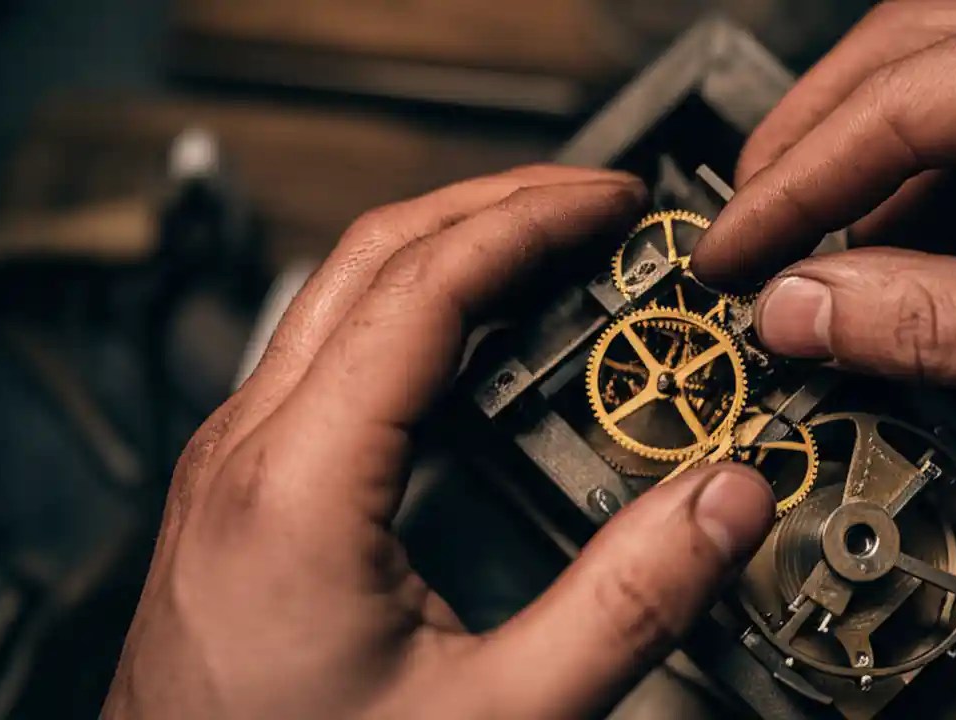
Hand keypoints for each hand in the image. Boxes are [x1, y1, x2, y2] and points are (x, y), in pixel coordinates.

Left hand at [103, 166, 774, 718]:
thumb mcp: (495, 717)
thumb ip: (624, 609)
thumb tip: (721, 506)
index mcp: (297, 486)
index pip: (423, 286)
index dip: (529, 221)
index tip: (609, 203)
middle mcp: (247, 451)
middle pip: (373, 256)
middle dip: (494, 204)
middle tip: (593, 202)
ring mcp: (234, 462)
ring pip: (342, 292)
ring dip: (450, 246)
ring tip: (547, 245)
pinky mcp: (242, 486)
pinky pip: (327, 348)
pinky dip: (414, 308)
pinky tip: (473, 336)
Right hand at [692, 0, 955, 412]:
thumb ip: (936, 327)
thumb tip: (797, 310)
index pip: (902, 98)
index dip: (792, 187)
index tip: (725, 255)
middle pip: (902, 53)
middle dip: (809, 152)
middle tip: (742, 239)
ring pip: (935, 80)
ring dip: (862, 172)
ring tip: (805, 260)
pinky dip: (926, 189)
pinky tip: (890, 255)